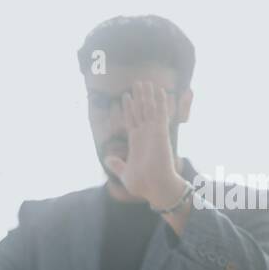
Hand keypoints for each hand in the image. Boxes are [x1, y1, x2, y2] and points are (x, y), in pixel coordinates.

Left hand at [102, 80, 186, 209]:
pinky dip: (160, 102)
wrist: (155, 188)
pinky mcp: (161, 133)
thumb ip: (116, 164)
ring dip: (147, 95)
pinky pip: (160, 114)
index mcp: (136, 141)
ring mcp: (153, 132)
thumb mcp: (124, 172)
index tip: (126, 96)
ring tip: (145, 82)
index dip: (129, 107)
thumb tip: (107, 159)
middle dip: (139, 97)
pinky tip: (159, 90)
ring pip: (150, 109)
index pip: (131, 119)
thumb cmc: (142, 183)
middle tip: (137, 82)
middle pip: (141, 110)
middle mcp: (145, 134)